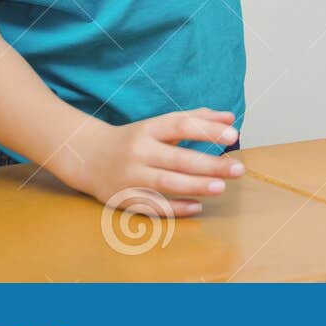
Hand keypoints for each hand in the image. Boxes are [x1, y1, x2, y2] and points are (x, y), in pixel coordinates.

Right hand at [68, 108, 243, 216]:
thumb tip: (230, 117)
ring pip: (166, 183)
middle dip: (210, 164)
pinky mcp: (125, 198)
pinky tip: (197, 206)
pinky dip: (175, 208)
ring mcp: (131, 177)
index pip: (181, 125)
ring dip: (195, 186)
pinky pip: (153, 206)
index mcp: (149, 129)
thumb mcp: (160, 124)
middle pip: (178, 159)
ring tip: (221, 188)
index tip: (233, 134)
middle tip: (238, 169)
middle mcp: (139, 152)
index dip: (207, 129)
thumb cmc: (135, 139)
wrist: (88, 157)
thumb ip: (196, 119)